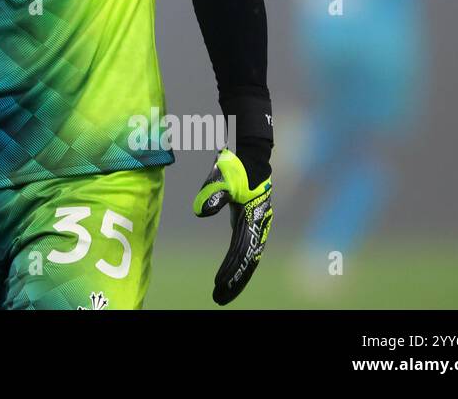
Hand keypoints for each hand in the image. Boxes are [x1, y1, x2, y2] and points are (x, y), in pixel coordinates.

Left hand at [192, 148, 272, 304]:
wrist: (252, 159)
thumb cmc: (235, 168)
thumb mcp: (221, 178)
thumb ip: (212, 195)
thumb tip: (199, 212)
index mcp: (251, 219)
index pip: (240, 251)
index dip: (230, 269)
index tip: (218, 283)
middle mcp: (257, 227)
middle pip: (247, 262)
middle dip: (234, 281)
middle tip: (219, 298)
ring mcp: (257, 227)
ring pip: (249, 260)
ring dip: (237, 277)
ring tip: (223, 293)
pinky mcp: (252, 226)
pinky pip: (246, 251)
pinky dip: (239, 266)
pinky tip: (231, 276)